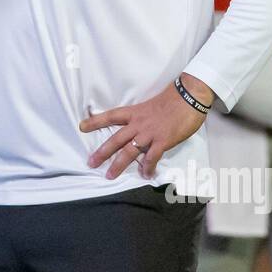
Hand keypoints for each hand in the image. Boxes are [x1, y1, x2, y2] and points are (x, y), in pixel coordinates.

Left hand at [80, 74, 210, 178]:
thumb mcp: (150, 106)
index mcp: (134, 112)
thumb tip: (136, 128)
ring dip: (118, 165)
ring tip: (109, 176)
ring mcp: (150, 133)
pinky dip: (148, 167)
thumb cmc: (172, 99)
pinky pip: (152, 157)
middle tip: (90, 162)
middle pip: (116, 139)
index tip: (82, 126)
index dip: (95, 121)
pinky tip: (146, 175)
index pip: (110, 116)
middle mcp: (138, 123)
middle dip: (102, 152)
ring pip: (129, 151)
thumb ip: (141, 118)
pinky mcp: (163, 140)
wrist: (189, 96)